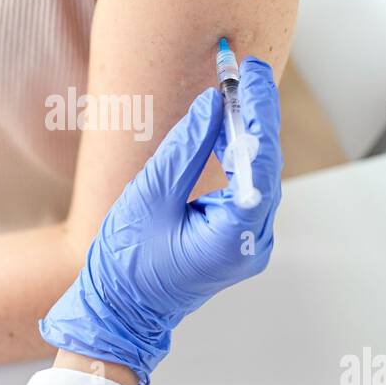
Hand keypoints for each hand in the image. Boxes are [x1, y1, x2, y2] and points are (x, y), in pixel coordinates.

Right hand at [39, 56, 281, 384]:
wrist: (119, 314)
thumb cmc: (125, 264)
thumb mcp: (150, 196)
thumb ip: (187, 148)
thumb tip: (215, 104)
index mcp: (234, 238)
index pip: (260, 161)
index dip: (257, 110)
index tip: (248, 72)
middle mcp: (252, 244)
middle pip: (267, 166)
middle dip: (256, 116)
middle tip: (242, 70)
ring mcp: (248, 246)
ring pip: (261, 176)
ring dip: (248, 133)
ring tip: (235, 90)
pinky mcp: (237, 242)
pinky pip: (248, 190)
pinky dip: (239, 157)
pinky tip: (227, 130)